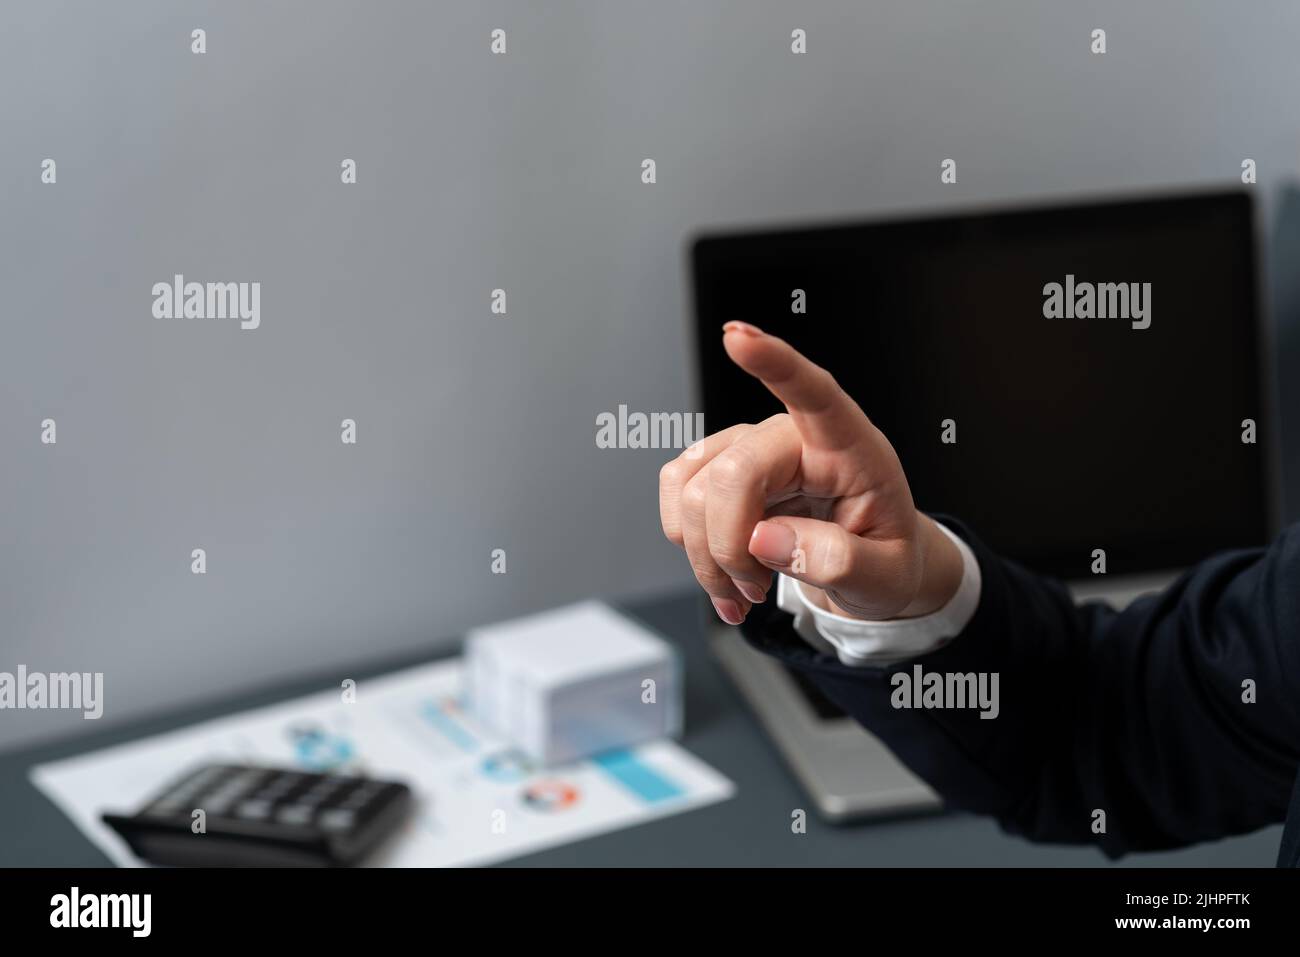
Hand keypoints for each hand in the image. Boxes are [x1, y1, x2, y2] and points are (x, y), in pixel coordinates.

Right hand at [658, 321, 962, 625]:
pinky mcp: (716, 468)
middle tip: (757, 593)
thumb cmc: (884, 558)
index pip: (814, 393)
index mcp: (850, 448)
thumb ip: (838, 560)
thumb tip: (765, 540)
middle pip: (730, 476)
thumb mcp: (885, 577)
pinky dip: (689, 547)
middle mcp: (793, 437)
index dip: (774, 363)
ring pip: (693, 492)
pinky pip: (677, 497)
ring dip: (707, 557)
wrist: (867, 568)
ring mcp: (748, 449)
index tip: (737, 337)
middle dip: (729, 551)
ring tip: (746, 589)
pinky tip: (723, 574)